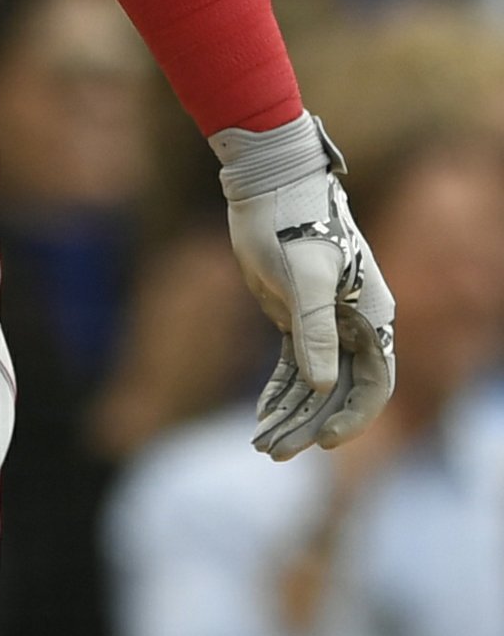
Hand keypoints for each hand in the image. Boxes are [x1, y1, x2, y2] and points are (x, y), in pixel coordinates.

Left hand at [213, 113, 395, 459]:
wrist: (268, 183)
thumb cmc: (290, 220)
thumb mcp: (302, 275)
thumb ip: (315, 330)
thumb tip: (321, 385)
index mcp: (371, 316)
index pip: (375, 383)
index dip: (353, 417)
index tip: (323, 442)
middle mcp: (355, 324)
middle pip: (339, 391)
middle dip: (309, 425)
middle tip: (274, 452)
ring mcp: (326, 322)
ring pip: (313, 384)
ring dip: (290, 415)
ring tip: (261, 445)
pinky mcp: (296, 317)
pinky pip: (292, 366)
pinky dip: (278, 392)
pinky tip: (260, 416)